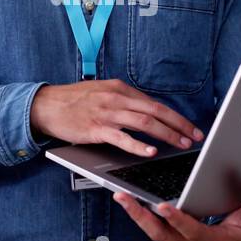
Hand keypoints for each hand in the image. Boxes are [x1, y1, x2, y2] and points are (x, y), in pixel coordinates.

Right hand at [29, 79, 203, 157]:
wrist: (46, 105)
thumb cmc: (73, 102)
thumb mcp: (102, 94)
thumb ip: (123, 102)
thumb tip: (146, 113)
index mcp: (120, 89)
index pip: (155, 104)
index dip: (176, 117)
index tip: (191, 127)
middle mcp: (117, 98)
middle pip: (156, 111)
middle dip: (179, 124)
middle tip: (194, 137)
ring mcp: (107, 113)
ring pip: (144, 122)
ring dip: (166, 134)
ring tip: (180, 144)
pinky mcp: (96, 128)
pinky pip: (122, 137)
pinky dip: (138, 144)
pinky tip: (151, 151)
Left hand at [113, 184, 240, 240]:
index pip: (192, 232)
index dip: (178, 220)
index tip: (162, 206)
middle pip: (161, 234)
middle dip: (141, 216)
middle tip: (124, 198)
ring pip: (154, 232)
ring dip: (136, 214)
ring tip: (121, 196)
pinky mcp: (174, 240)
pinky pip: (154, 229)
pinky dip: (142, 215)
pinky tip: (130, 199)